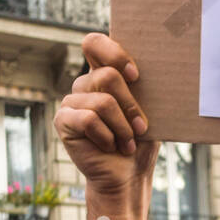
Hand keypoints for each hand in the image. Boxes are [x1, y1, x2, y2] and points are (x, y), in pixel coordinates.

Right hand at [54, 33, 157, 201]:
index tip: (136, 76)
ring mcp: (71, 102)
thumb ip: (142, 86)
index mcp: (104, 73)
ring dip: (122, 127)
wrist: (129, 176)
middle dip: (130, 105)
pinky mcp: (63, 120)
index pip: (95, 43)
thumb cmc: (140, 141)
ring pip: (103, 102)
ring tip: (128, 143)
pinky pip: (88, 120)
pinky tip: (110, 147)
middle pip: (107, 75)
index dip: (113, 53)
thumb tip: (156, 66)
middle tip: (141, 127)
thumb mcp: (148, 110)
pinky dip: (107, 137)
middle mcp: (85, 84)